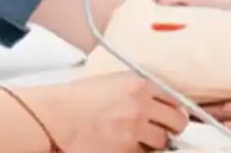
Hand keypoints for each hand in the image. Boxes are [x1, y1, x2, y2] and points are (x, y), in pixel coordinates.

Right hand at [33, 72, 188, 151]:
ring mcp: (133, 131)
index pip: (175, 100)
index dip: (172, 112)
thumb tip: (160, 105)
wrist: (52, 119)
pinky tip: (119, 146)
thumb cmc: (74, 101)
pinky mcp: (125, 151)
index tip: (169, 118)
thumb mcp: (111, 83)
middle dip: (170, 130)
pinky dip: (134, 152)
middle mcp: (141, 107)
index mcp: (139, 85)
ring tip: (131, 140)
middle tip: (161, 134)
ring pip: (161, 144)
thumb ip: (137, 92)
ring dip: (152, 145)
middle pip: (177, 123)